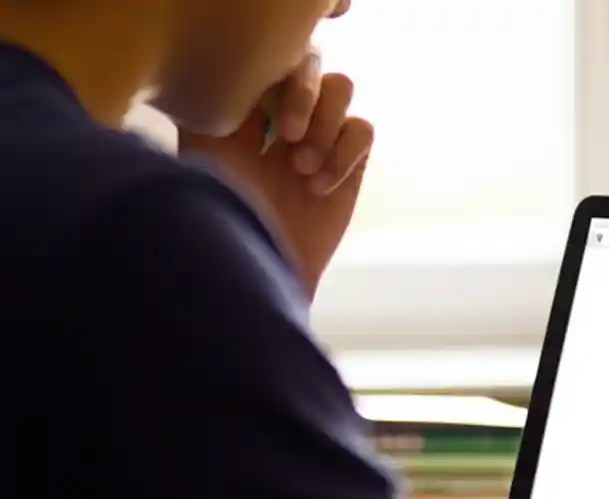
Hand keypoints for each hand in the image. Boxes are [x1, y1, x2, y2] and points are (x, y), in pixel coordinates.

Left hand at [177, 49, 372, 298]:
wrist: (257, 282)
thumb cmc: (220, 228)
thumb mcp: (202, 164)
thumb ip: (219, 114)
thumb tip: (239, 81)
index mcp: (240, 114)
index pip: (268, 64)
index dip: (272, 78)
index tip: (257, 117)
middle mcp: (280, 121)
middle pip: (310, 65)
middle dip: (303, 96)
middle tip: (288, 137)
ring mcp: (318, 143)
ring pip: (342, 89)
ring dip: (326, 123)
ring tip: (304, 168)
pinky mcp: (349, 170)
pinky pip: (363, 130)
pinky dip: (345, 153)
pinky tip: (321, 187)